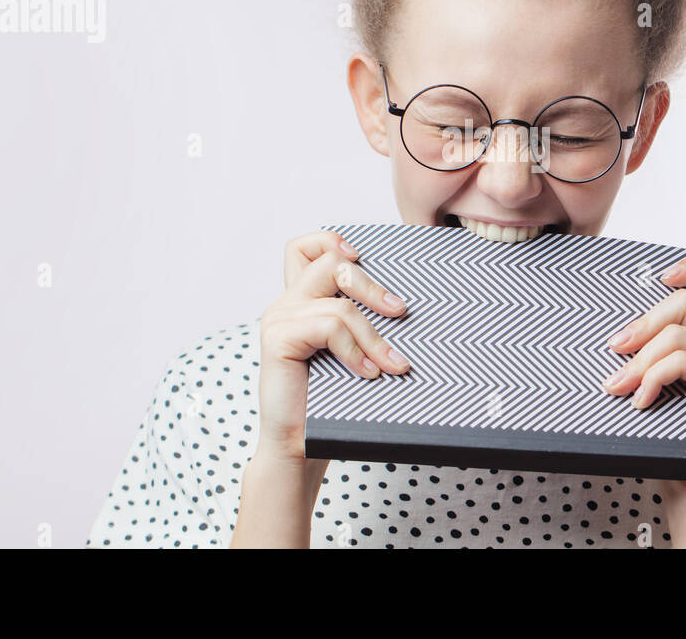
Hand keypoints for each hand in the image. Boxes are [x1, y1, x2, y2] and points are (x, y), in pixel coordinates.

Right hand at [233, 230, 411, 547]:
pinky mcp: (277, 337)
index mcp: (301, 302)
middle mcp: (286, 304)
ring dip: (374, 335)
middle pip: (330, 262)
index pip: (305, 247)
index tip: (361, 256)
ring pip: (339, 302)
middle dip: (372, 285)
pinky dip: (356, 349)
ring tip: (394, 365)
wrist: (297, 446)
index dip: (332, 240)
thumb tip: (408, 307)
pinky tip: (368, 373)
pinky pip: (330, 326)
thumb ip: (361, 325)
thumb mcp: (350, 353)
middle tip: (401, 311)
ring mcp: (279, 318)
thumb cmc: (329, 401)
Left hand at [601, 257, 685, 532]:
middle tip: (614, 348)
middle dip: (643, 322)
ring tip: (618, 387)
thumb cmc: (665, 431)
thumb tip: (606, 335)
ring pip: (679, 334)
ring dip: (641, 361)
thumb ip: (643, 352)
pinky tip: (642, 401)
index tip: (661, 275)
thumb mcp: (649, 381)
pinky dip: (655, 378)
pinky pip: (685, 361)